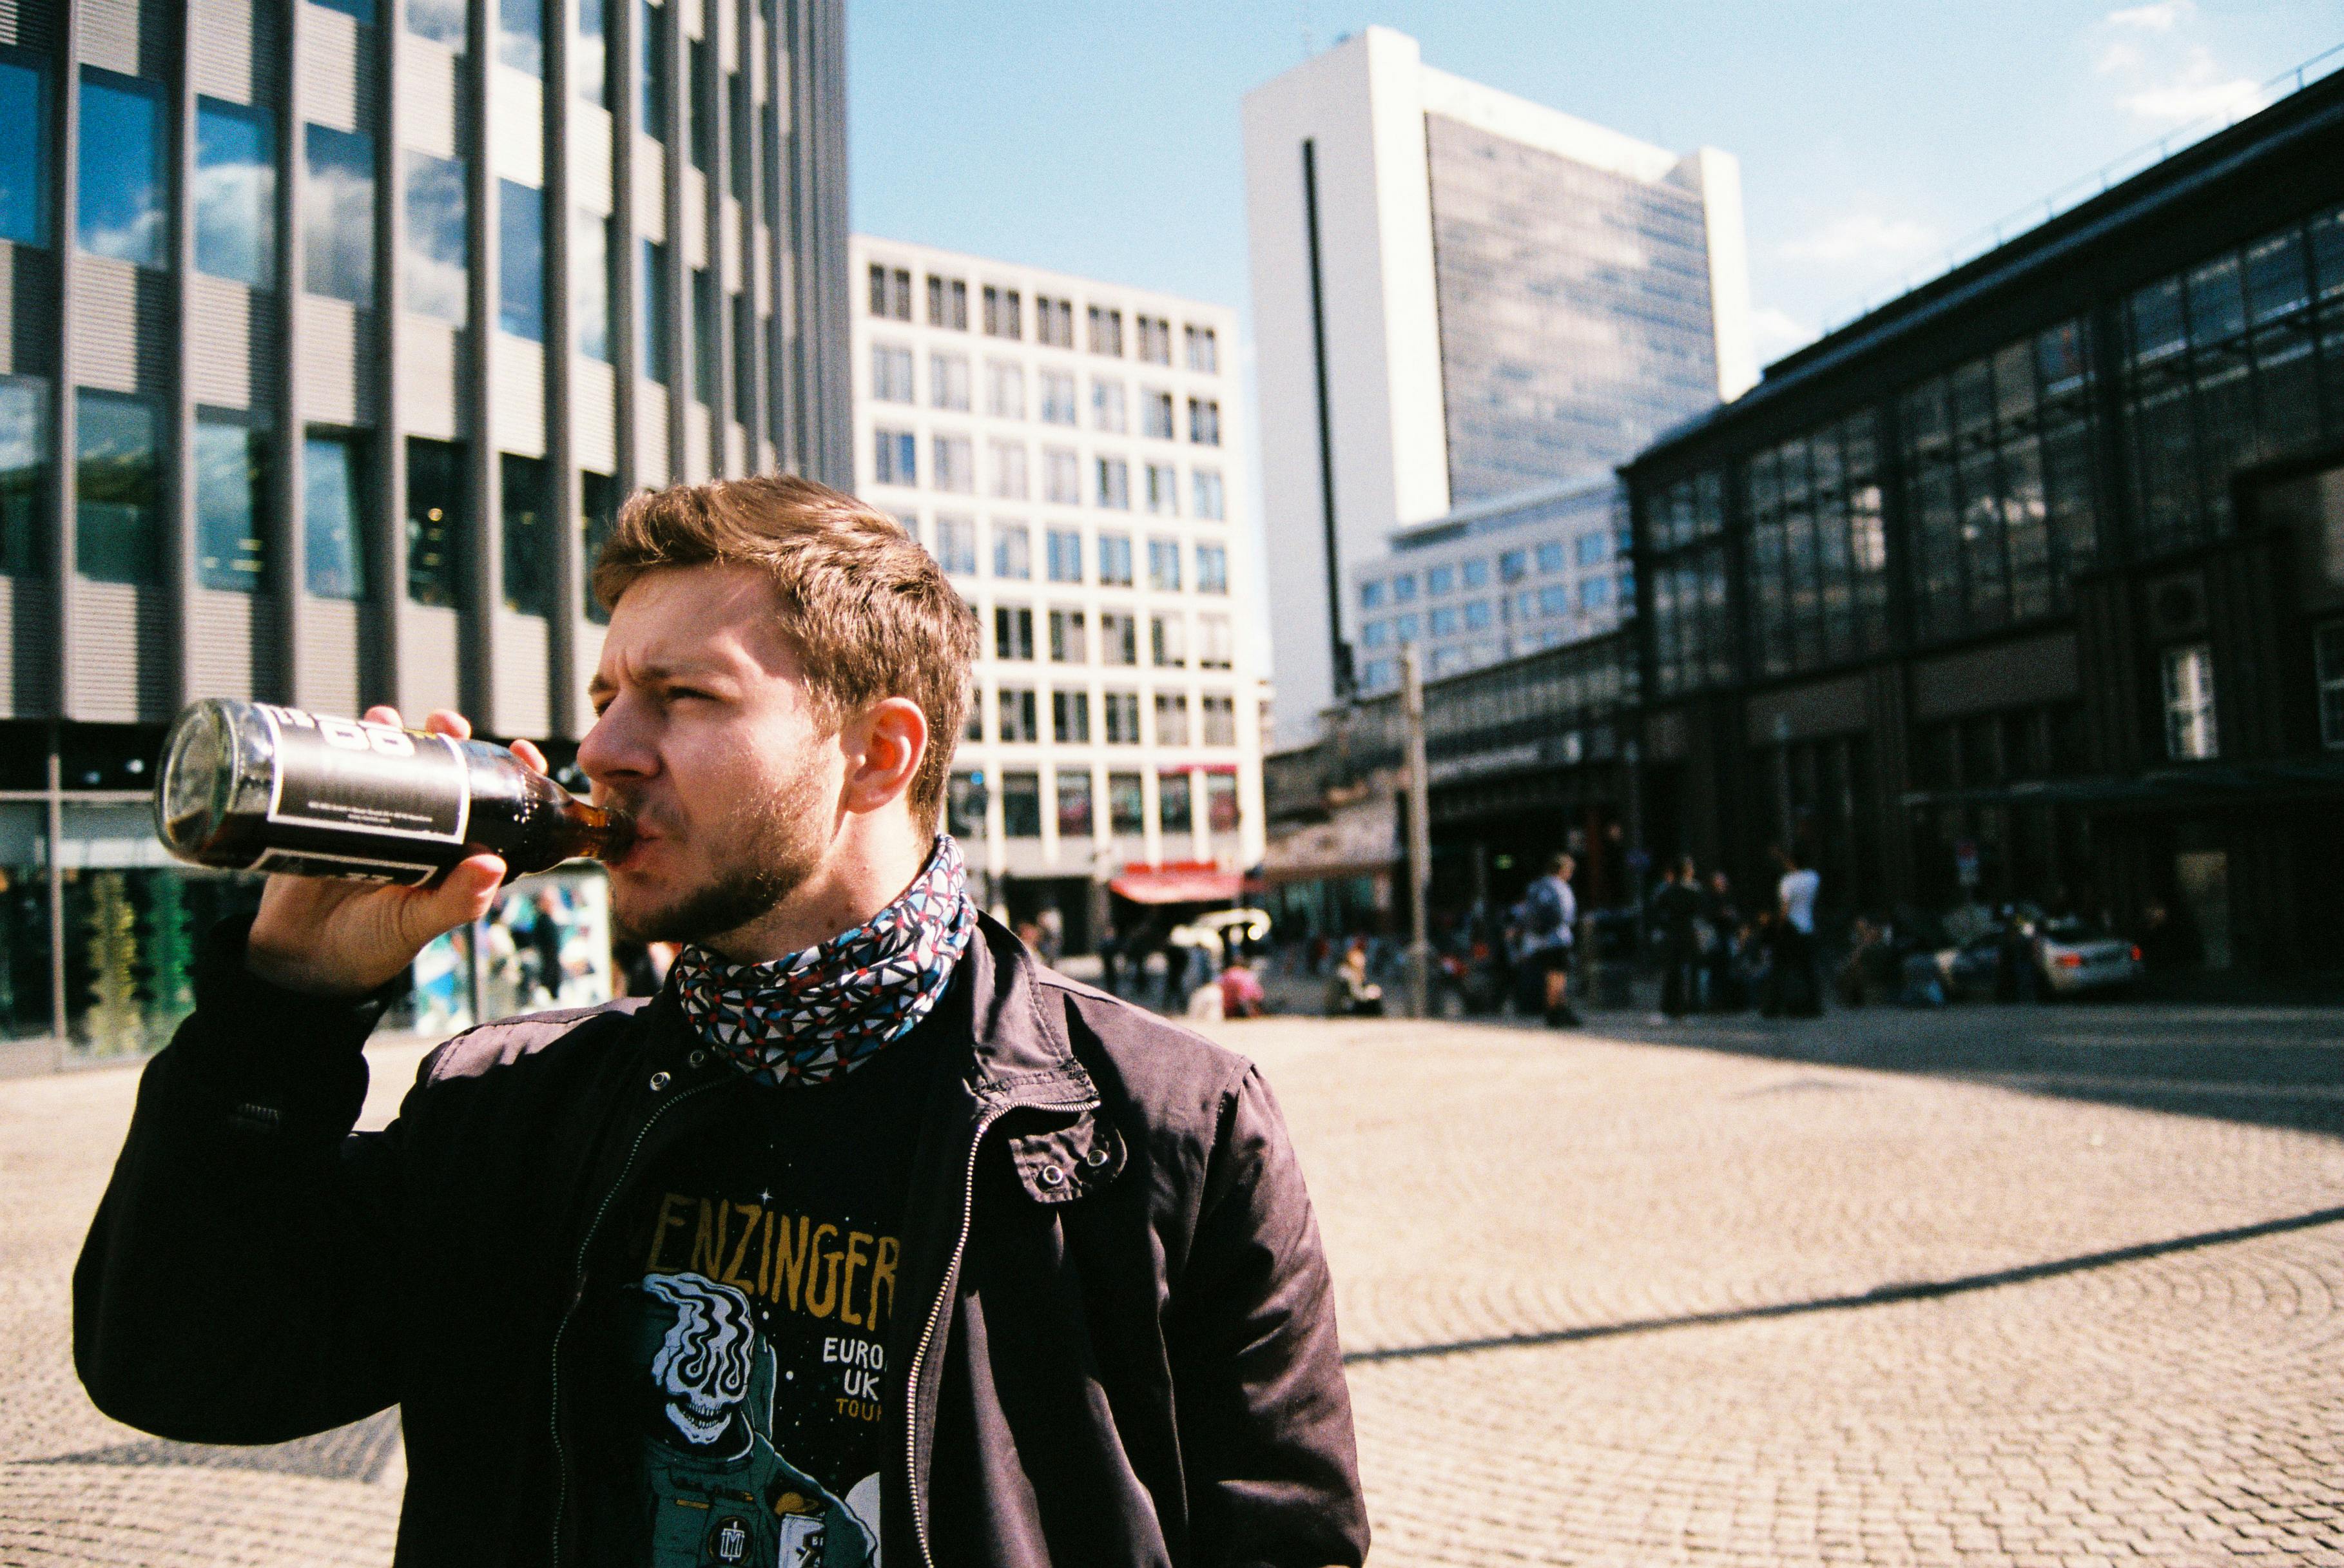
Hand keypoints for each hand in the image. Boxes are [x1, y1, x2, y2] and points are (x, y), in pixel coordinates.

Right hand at [244, 707, 550, 997]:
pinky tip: (355, 728)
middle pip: (447, 772)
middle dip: (450, 740)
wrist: (298, 957)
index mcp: (458, 853)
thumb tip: (494, 865)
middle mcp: (427, 830)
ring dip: (400, 735)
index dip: (512, 776)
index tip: (521, 750)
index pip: (497, 807)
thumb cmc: (372, 946)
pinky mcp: (335, 815)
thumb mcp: (418, 924)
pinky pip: (347, 771)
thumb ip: (456, 901)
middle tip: (447, 724)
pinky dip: (349, 745)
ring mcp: (381, 819)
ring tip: (391, 719)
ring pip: (399, 765)